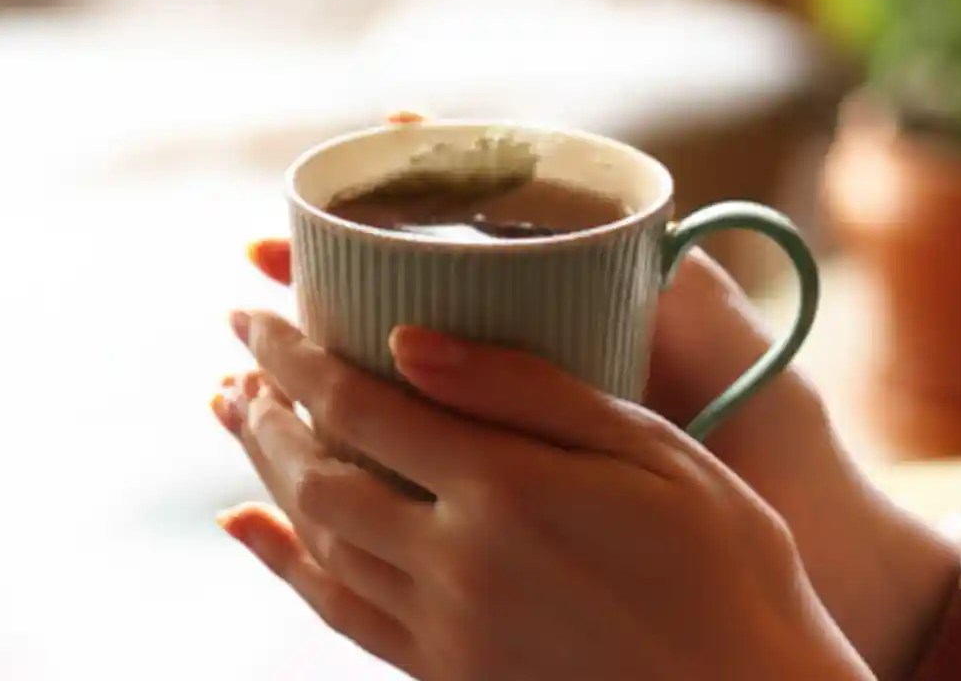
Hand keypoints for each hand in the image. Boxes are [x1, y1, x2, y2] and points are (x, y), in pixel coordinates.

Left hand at [213, 312, 871, 679]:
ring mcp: (445, 628)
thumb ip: (529, 391)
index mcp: (508, 491)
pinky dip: (282, 563)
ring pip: (315, 537)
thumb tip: (411, 341)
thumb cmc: (726, 566)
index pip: (360, 406)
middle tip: (233, 358)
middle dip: (262, 406)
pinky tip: (247, 527)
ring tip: (235, 417)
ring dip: (263, 469)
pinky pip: (337, 612)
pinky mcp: (447, 673)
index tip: (253, 316)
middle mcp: (457, 562)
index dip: (293, 356)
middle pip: (317, 471)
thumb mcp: (653, 452)